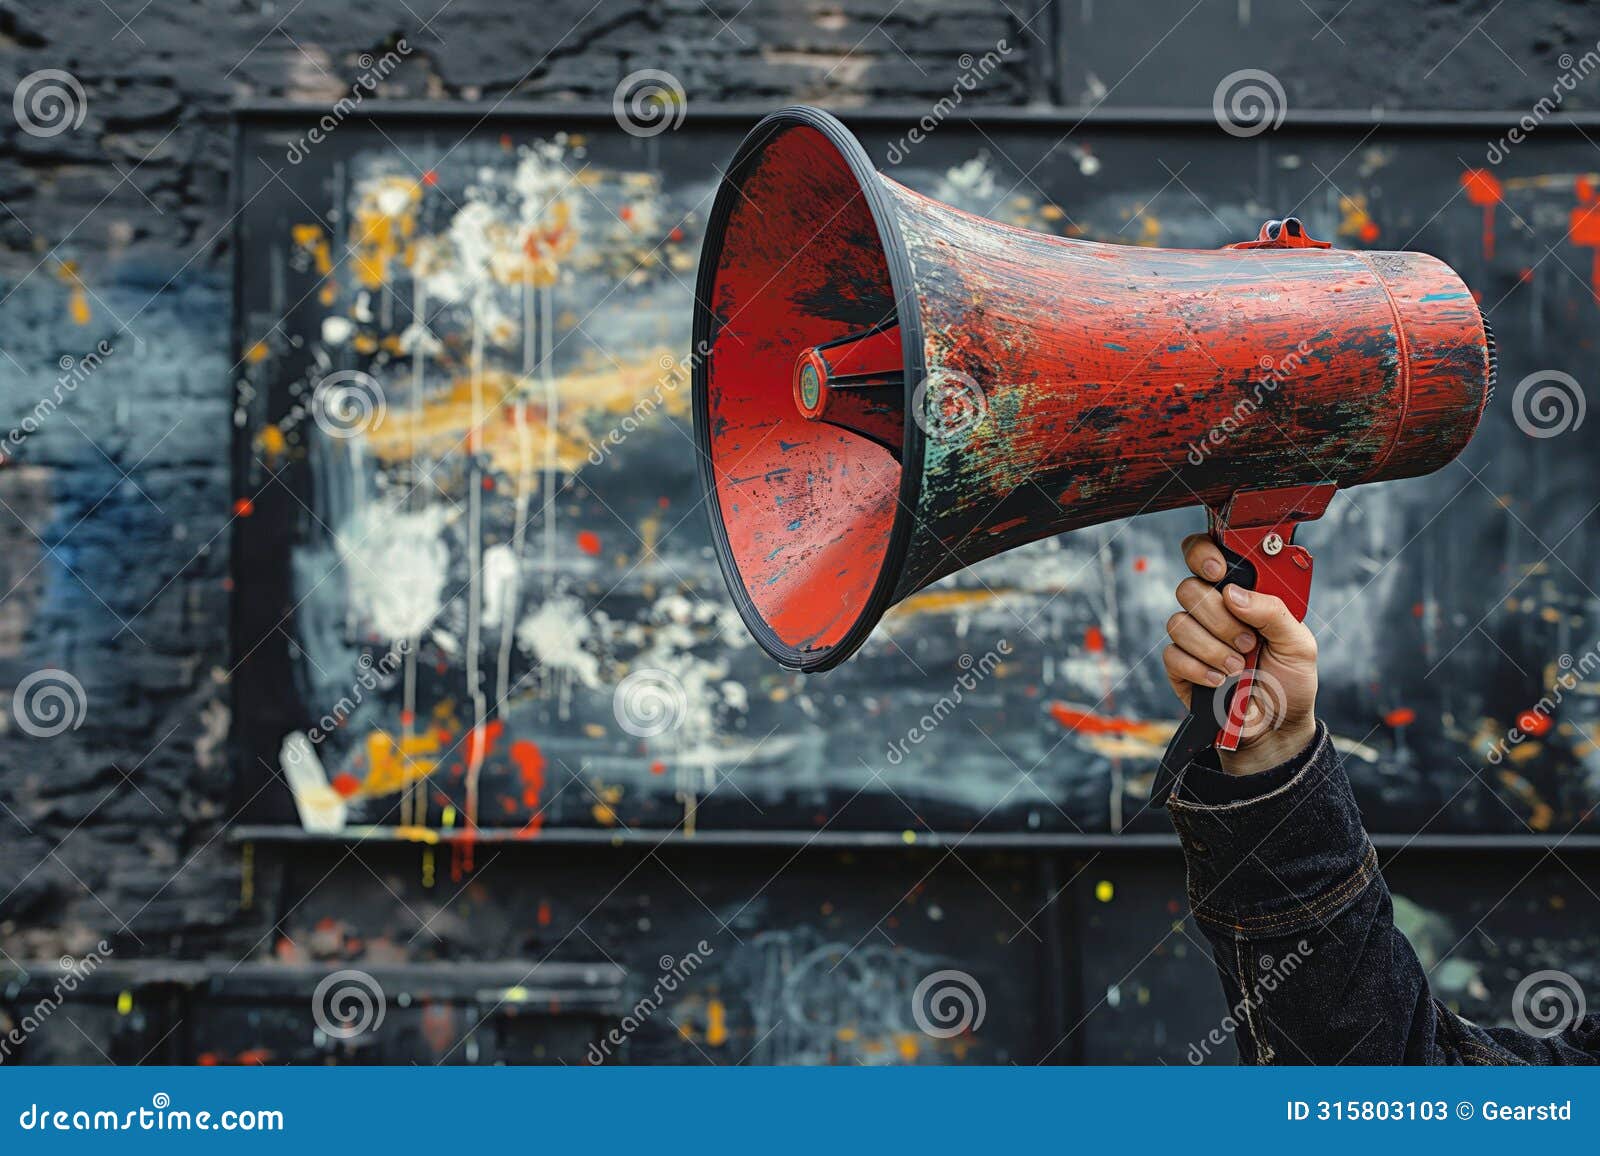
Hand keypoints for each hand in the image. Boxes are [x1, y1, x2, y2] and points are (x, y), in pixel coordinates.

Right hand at [1163, 534, 1318, 775]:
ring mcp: (1193, 638)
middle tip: (1247, 640)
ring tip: (1239, 667)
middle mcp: (1212, 611)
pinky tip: (1221, 681)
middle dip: (1219, 617)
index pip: (1207, 555)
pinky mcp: (1179, 668)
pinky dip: (1200, 669)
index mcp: (1240, 594)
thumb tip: (1233, 593)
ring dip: (1213, 647)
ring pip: (1179, 622)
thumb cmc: (1290, 681)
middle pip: (1189, 588)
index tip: (1218, 572)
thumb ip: (1273, 611)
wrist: (1276, 729)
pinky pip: (1173, 655)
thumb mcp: (1299, 643)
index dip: (1203, 554)